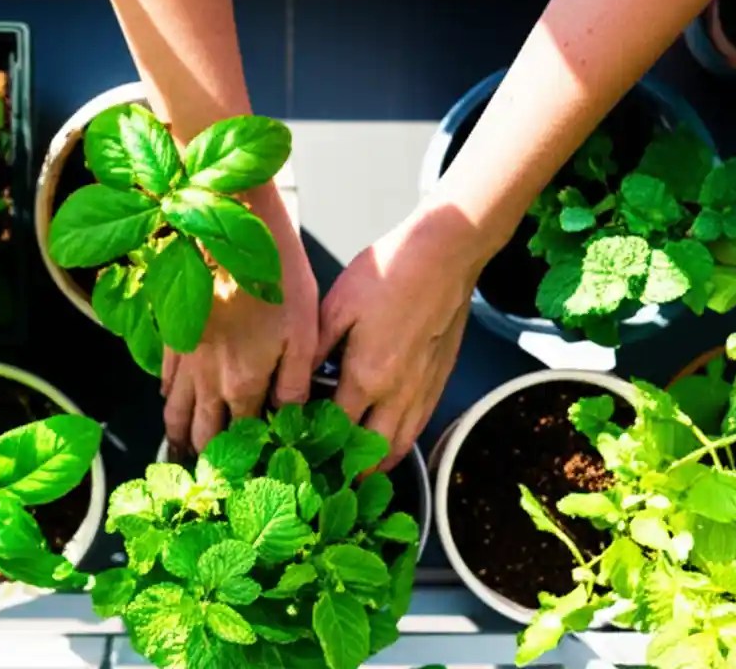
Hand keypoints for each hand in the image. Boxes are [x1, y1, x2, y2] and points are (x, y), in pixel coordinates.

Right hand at [162, 193, 318, 454]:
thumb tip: (293, 422)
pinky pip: (163, 380)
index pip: (243, 441)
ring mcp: (185, 359)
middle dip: (207, 463)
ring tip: (184, 458)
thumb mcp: (303, 329)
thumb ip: (295, 382)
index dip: (249, 463)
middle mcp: (208, 380)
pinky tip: (171, 403)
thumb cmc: (273, 272)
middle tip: (212, 485)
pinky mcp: (172, 337)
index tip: (253, 480)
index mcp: (244, 384)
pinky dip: (167, 399)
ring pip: (174, 412)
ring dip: (180, 438)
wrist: (226, 226)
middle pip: (202, 434)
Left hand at [317, 201, 490, 469]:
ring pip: (399, 445)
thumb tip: (290, 381)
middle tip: (324, 482)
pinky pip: (419, 426)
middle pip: (371, 452)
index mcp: (366, 377)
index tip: (296, 460)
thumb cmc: (389, 272)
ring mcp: (423, 390)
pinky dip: (401, 443)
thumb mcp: (336, 305)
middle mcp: (397, 393)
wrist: (446, 254)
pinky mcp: (439, 380)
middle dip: (346, 472)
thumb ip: (313, 349)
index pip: (335, 432)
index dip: (314, 449)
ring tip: (355, 476)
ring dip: (376, 465)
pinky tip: (387, 441)